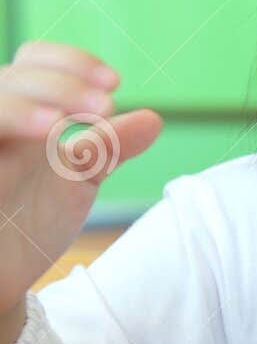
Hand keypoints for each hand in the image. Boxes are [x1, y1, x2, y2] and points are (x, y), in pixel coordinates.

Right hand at [0, 39, 162, 319]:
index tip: (115, 85)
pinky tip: (42, 136)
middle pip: (10, 78)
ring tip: (63, 125)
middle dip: (58, 84)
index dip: (71, 63)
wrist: (2, 281)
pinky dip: (5, 125)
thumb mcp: (77, 179)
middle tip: (104, 106)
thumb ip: (108, 147)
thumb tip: (154, 119)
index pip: (33, 62)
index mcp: (20, 114)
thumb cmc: (29, 224)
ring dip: (24, 104)